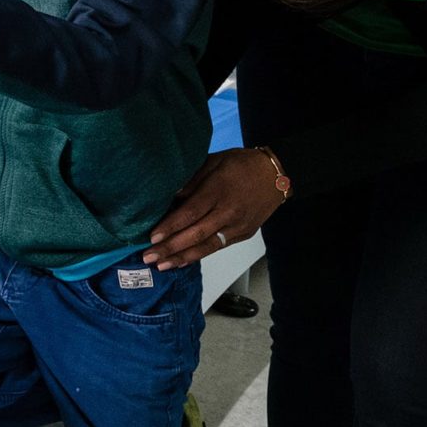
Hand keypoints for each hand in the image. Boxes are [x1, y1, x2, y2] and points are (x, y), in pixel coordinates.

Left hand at [142, 148, 284, 267]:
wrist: (276, 174)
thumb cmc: (241, 164)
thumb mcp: (214, 162)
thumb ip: (192, 180)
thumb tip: (170, 197)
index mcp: (219, 190)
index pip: (191, 212)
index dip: (171, 227)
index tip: (152, 237)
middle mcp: (229, 211)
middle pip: (197, 233)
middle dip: (171, 248)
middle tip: (149, 257)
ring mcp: (238, 225)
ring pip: (208, 246)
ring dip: (183, 257)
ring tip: (162, 265)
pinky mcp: (244, 233)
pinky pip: (218, 246)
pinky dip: (199, 255)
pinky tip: (183, 260)